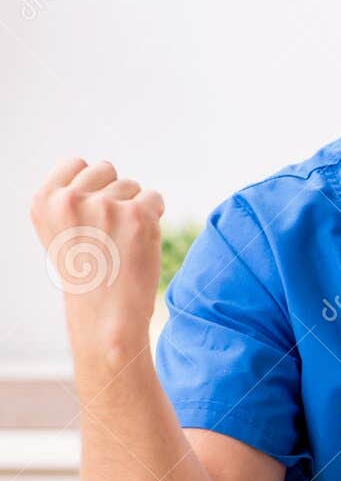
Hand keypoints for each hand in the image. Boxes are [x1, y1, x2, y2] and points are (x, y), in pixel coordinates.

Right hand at [30, 157, 164, 368]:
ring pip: (132, 185)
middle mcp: (70, 200)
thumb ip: (69, 198)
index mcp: (44, 201)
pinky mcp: (138, 216)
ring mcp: (104, 206)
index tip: (91, 218)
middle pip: (106, 170)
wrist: (107, 318)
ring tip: (121, 244)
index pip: (76, 163)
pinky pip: (155, 198)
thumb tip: (98, 170)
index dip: (92, 187)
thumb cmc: (87, 275)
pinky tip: (139, 245)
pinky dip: (154, 219)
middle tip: (107, 235)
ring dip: (134, 210)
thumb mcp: (61, 232)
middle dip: (113, 195)